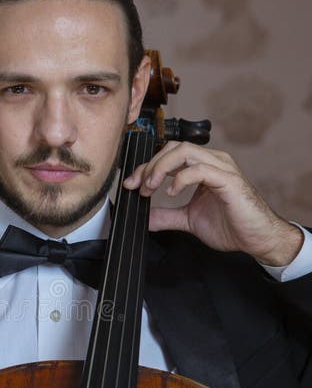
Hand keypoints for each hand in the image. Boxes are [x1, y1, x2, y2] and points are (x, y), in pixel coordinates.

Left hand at [123, 142, 302, 265]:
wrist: (257, 239)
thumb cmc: (232, 226)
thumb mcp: (189, 220)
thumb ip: (166, 216)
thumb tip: (145, 217)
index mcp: (203, 167)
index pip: (169, 155)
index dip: (147, 167)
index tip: (131, 183)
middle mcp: (213, 162)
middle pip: (174, 148)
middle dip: (150, 164)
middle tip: (136, 185)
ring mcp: (222, 168)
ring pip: (185, 152)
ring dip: (162, 167)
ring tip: (150, 186)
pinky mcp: (229, 180)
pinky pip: (201, 169)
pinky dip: (181, 178)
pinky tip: (172, 192)